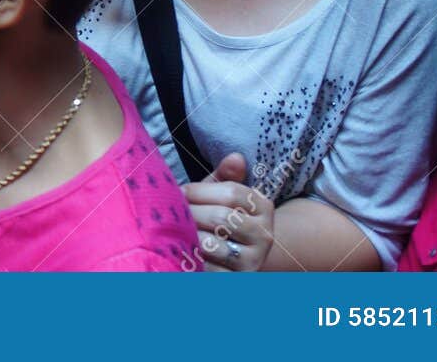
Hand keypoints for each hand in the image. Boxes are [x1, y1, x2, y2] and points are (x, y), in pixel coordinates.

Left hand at [183, 152, 274, 271]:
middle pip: (221, 218)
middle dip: (190, 213)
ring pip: (213, 244)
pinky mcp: (239, 280)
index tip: (180, 192)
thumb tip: (235, 157)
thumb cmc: (222, 217)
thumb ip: (225, 177)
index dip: (199, 191)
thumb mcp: (223, 195)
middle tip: (171, 213)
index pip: (231, 192)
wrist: (237, 257)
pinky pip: (210, 269)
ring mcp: (254, 260)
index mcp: (263, 206)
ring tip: (175, 231)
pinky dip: (192, 259)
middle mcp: (265, 234)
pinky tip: (182, 252)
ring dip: (188, 236)